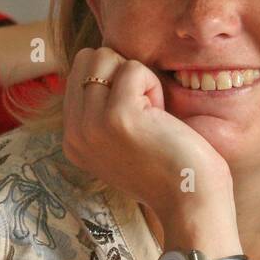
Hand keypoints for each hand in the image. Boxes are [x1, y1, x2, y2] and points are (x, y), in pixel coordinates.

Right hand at [61, 46, 234, 222]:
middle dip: (120, 73)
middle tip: (143, 113)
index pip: (77, 74)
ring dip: (137, 79)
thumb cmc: (166, 168)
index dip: (113, 82)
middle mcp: (74, 133)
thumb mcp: (118, 142)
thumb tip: (99, 59)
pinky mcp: (117, 116)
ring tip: (151, 116)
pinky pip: (134, 68)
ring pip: (106, 57)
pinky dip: (154, 86)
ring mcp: (92, 125)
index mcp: (71, 140)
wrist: (188, 202)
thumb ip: (100, 111)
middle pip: (87, 59)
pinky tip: (161, 119)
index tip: (133, 120)